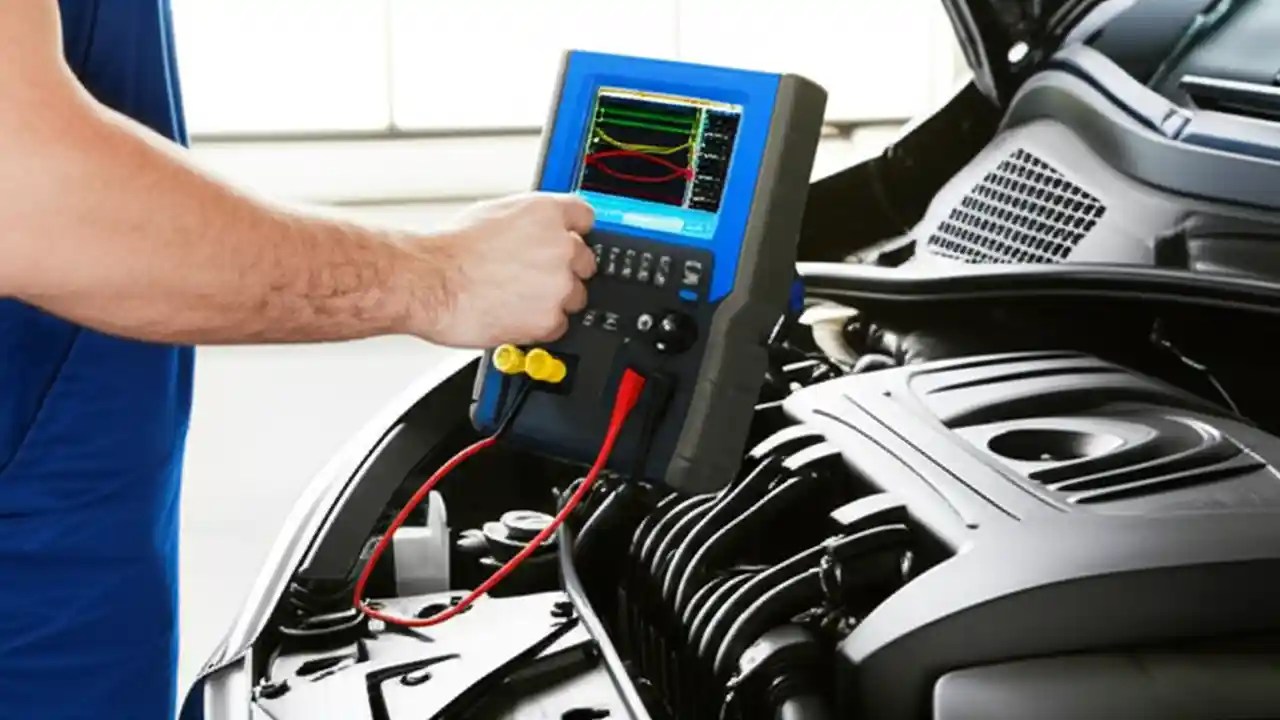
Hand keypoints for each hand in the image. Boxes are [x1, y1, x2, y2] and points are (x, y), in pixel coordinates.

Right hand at [413, 192, 596, 347]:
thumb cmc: (449, 251)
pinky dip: (541, 325)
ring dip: (554, 300)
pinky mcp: (550, 318)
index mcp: (546, 213)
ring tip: (518, 298)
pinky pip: (559, 325)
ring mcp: (559, 283)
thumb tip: (536, 230)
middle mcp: (560, 245)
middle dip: (564, 270)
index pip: (585, 218)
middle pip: (585, 261)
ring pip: (575, 296)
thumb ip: (528, 222)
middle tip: (533, 277)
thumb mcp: (493, 214)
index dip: (573, 232)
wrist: (431, 283)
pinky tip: (514, 314)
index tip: (567, 241)